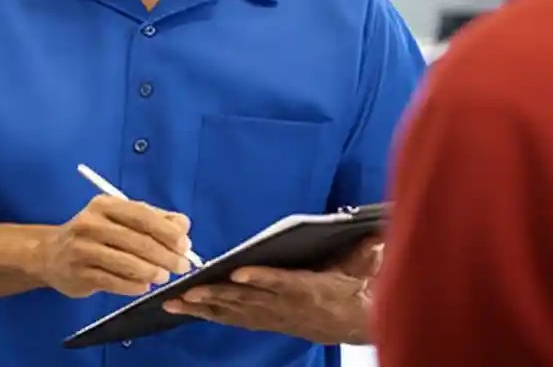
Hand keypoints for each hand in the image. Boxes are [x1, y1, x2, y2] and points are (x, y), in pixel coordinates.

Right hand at [39, 195, 193, 298]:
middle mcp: (91, 223)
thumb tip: (183, 225)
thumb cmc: (95, 235)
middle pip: (135, 240)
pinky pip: (112, 281)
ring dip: (150, 271)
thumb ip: (153, 219)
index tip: (184, 244)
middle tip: (181, 266)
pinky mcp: (79, 273)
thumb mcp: (119, 219)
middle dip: (164, 254)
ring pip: (125, 262)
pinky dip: (132, 286)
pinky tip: (143, 287)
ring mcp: (82, 249)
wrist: (51, 254)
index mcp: (105, 205)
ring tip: (164, 277)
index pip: (141, 215)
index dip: (166, 230)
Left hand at [162, 237, 381, 344]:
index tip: (239, 274)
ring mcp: (277, 316)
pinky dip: (210, 314)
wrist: (360, 321)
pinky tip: (187, 310)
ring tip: (175, 302)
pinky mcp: (268, 320)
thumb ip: (366, 250)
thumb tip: (377, 231)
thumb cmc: (358, 287)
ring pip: (236, 312)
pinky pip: (235, 318)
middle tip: (187, 291)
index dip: (262, 280)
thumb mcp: (366, 265)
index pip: (285, 283)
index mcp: (313, 289)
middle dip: (216, 296)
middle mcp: (290, 306)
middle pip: (249, 301)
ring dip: (204, 308)